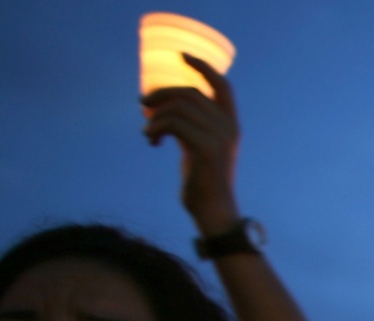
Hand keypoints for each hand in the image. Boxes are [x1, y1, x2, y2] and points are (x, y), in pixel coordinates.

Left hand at [141, 53, 240, 233]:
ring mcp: (219, 138)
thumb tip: (162, 108)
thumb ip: (191, 126)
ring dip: (155, 117)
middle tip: (142, 105)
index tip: (181, 56)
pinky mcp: (205, 149)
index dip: (203, 67)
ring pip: (178, 107)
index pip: (223, 86)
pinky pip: (173, 124)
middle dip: (161, 94)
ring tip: (148, 133)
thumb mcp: (199, 148)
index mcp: (231, 125)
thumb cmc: (202, 182)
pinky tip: (152, 141)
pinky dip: (155, 128)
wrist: (213, 211)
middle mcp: (228, 127)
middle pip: (190, 92)